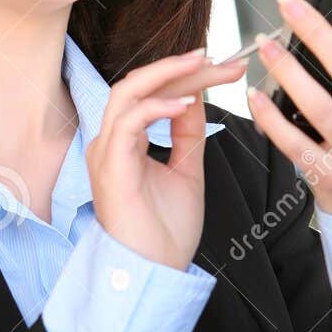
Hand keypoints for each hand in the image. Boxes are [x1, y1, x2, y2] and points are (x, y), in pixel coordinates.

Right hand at [87, 49, 248, 270]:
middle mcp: (110, 142)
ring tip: (204, 66)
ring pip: (128, 93)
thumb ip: (188, 135)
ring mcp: (106, 152)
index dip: (185, 75)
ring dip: (167, 75)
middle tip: (221, 58)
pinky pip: (129, 122)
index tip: (224, 66)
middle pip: (138, 84)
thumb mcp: (186, 171)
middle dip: (180, 66)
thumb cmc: (164, 233)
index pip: (150, 93)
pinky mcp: (111, 167)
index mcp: (124, 143)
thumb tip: (196, 98)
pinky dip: (157, 107)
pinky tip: (186, 104)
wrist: (152, 274)